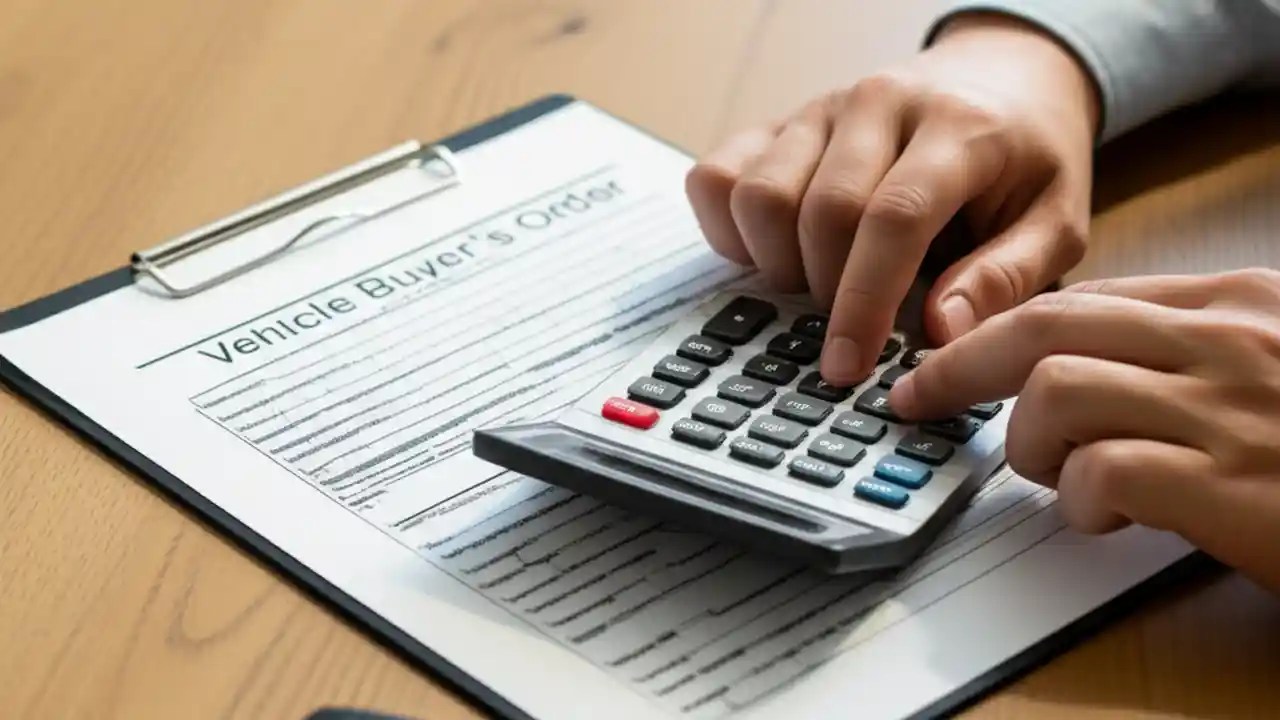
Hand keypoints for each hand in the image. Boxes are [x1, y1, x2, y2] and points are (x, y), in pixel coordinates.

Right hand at [686, 14, 1099, 384]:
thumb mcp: (1057, 220)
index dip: (865, 301)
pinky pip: (716, 178)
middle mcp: (877, 105)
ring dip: (779, 263)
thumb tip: (941, 333)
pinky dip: (730, 231)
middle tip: (857, 326)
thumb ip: (1007, 278)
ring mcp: (818, 109)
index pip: (894, 217)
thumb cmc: (1025, 159)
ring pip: (757, 197)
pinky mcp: (777, 122)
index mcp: (958, 127)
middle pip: (819, 213)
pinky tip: (777, 254)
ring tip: (823, 282)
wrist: (999, 77)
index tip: (849, 365)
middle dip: (829, 293)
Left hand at [889, 268, 1279, 593]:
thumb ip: (1184, 350)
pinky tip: (1106, 514)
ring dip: (1029, 440)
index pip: (1082, 297)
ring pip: (1058, 391)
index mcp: (1236, 304)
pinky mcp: (1238, 489)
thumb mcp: (1268, 363)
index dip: (998, 327)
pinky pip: (1108, 472)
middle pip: (1045, 326)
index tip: (951, 352)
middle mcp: (1227, 342)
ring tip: (1056, 473)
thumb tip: (1075, 364)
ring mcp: (1232, 411)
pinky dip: (1082, 499)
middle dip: (959, 363)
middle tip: (917, 395)